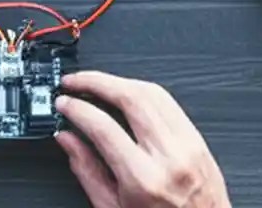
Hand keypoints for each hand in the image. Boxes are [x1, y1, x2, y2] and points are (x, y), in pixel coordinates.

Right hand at [55, 71, 229, 207]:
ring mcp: (187, 144)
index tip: (64, 103)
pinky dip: (142, 90)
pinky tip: (126, 92)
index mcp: (144, 180)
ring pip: (151, 92)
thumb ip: (87, 171)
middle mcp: (169, 157)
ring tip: (96, 83)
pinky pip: (168, 102)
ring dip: (119, 81)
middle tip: (75, 81)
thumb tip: (68, 139)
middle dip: (96, 82)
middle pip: (130, 98)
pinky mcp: (197, 139)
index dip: (77, 108)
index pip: (104, 127)